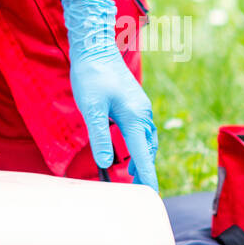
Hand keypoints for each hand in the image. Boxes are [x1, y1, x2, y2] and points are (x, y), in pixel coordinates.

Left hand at [61, 0, 159, 191]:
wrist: (95, 47)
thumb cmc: (91, 76)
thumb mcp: (91, 108)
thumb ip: (99, 136)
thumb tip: (105, 162)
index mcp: (134, 117)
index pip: (143, 156)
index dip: (146, 177)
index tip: (151, 197)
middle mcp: (142, 113)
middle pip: (148, 149)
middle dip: (144, 169)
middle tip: (137, 189)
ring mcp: (140, 106)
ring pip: (145, 139)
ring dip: (141, 156)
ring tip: (130, 173)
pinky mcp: (134, 102)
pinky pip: (141, 128)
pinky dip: (137, 142)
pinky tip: (127, 146)